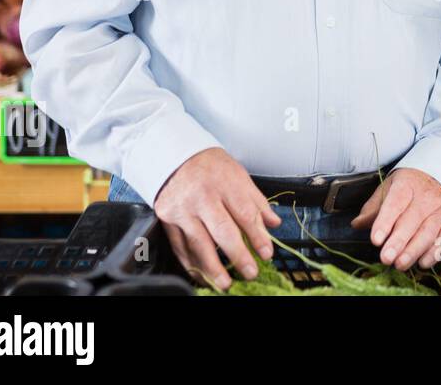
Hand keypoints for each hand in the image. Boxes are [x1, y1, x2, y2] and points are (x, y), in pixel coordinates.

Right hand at [152, 147, 281, 290]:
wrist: (176, 157)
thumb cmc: (211, 166)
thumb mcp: (239, 175)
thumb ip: (256, 201)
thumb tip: (273, 224)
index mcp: (225, 183)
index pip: (245, 213)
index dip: (257, 236)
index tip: (266, 253)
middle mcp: (203, 196)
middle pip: (223, 230)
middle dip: (238, 255)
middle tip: (250, 272)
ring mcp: (183, 208)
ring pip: (199, 243)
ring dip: (213, 267)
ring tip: (225, 282)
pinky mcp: (167, 218)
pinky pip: (180, 246)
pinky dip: (191, 263)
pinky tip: (202, 274)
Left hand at [350, 168, 440, 270]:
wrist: (439, 176)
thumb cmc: (409, 186)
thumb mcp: (388, 188)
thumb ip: (373, 208)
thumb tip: (357, 224)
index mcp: (407, 185)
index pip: (395, 203)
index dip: (385, 222)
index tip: (376, 239)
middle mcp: (426, 197)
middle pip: (412, 220)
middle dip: (398, 241)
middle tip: (386, 258)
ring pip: (428, 232)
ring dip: (414, 250)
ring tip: (400, 264)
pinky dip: (436, 252)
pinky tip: (423, 262)